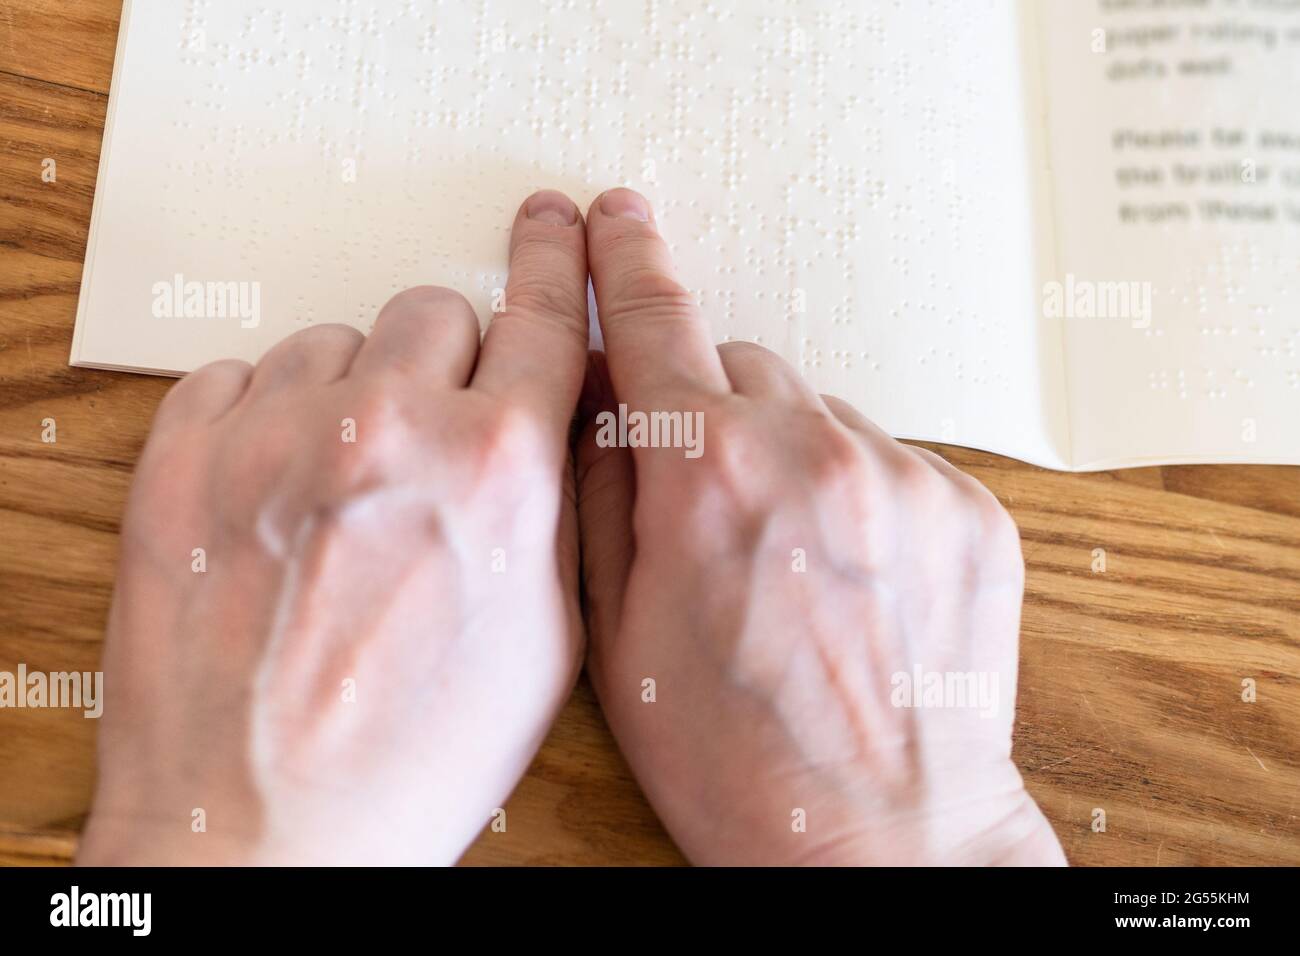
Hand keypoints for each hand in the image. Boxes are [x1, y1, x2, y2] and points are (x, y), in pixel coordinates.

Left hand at [79, 190, 591, 864]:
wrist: (262, 833)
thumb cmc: (409, 760)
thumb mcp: (549, 640)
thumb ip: (558, 505)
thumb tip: (555, 424)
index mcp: (498, 473)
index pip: (542, 313)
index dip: (552, 257)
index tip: (549, 219)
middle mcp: (391, 431)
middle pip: (437, 312)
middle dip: (446, 368)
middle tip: (432, 440)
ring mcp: (277, 436)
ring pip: (337, 340)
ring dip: (354, 397)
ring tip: (346, 493)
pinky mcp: (184, 456)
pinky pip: (240, 375)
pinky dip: (264, 417)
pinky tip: (279, 493)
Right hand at [576, 188, 1064, 865]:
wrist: (882, 840)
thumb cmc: (739, 762)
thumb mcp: (616, 633)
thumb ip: (603, 494)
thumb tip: (600, 408)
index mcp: (709, 476)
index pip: (653, 321)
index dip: (624, 262)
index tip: (617, 218)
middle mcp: (813, 453)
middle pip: (740, 370)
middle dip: (711, 417)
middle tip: (707, 506)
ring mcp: (903, 477)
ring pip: (818, 414)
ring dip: (790, 458)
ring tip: (788, 564)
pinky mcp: (968, 508)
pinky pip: (891, 459)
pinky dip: (859, 494)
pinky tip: (849, 577)